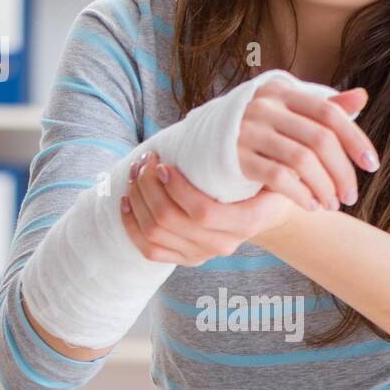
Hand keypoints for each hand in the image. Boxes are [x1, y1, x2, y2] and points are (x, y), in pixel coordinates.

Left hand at [120, 150, 302, 264]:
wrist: (263, 210)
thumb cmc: (258, 178)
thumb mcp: (263, 164)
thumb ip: (244, 155)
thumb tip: (223, 130)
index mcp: (246, 222)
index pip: (202, 212)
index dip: (176, 188)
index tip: (163, 164)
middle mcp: (223, 244)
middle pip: (169, 220)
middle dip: (148, 185)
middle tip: (145, 160)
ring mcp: (203, 254)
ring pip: (154, 233)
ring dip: (137, 199)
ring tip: (135, 172)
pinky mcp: (186, 259)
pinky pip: (149, 250)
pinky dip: (131, 225)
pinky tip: (126, 201)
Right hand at [238, 84, 377, 211]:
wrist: (206, 146)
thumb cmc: (259, 131)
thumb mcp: (287, 113)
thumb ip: (324, 107)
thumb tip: (362, 96)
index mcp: (281, 91)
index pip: (329, 112)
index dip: (356, 139)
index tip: (372, 166)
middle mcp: (263, 107)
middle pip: (319, 139)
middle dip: (342, 172)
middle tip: (351, 196)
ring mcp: (247, 131)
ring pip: (301, 161)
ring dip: (324, 187)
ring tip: (332, 204)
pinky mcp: (235, 157)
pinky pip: (278, 177)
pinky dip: (301, 195)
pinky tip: (311, 206)